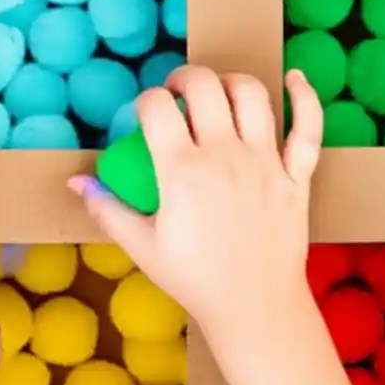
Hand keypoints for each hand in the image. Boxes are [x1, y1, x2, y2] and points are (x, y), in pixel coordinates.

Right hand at [70, 67, 323, 357]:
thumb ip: (107, 209)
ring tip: (219, 92)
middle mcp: (225, 156)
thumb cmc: (195, 280)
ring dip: (230, 81)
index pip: (157, 107)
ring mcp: (265, 162)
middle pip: (204, 86)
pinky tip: (293, 78)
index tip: (145, 113)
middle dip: (183, 78)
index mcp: (182, 172)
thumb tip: (77, 182)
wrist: (255, 306)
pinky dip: (304, 96)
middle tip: (177, 93)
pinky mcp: (297, 175)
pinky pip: (307, 126)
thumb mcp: (142, 247)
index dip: (146, 100)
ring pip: (252, 94)